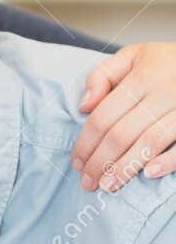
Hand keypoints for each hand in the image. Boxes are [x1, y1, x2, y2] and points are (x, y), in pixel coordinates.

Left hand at [73, 42, 175, 190]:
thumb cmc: (166, 63)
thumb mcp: (133, 56)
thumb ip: (102, 76)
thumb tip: (84, 106)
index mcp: (142, 77)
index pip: (103, 117)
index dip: (85, 144)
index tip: (77, 164)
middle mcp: (164, 92)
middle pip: (121, 135)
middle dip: (99, 163)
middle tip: (88, 182)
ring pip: (149, 143)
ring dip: (125, 169)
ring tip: (108, 186)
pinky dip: (167, 162)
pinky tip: (149, 174)